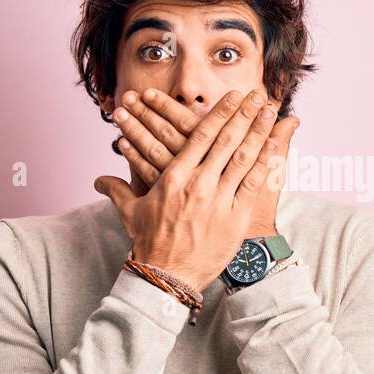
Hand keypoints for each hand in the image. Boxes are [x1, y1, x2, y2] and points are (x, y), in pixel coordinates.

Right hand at [93, 89, 277, 290]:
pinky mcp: (234, 218)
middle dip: (245, 114)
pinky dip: (265, 164)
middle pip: (226, 140)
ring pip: (243, 158)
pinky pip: (253, 185)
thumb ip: (118, 189)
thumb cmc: (150, 244)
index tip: (234, 97)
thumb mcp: (131, 213)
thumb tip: (98, 180)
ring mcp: (218, 200)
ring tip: (271, 113)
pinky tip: (275, 147)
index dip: (220, 114)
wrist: (167, 277)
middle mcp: (198, 184)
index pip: (201, 137)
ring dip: (259, 132)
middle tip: (258, 95)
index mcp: (174, 177)